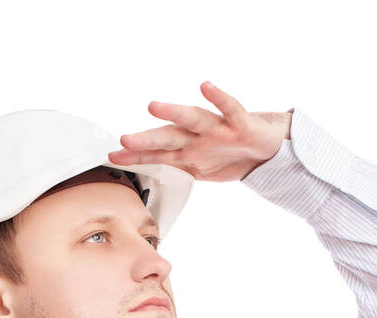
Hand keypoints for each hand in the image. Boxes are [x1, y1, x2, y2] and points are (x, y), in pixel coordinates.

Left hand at [107, 80, 292, 181]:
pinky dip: (218, 97)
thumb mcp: (198, 168)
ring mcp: (218, 129)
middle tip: (124, 140)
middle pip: (169, 137)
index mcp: (188, 149)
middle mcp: (198, 136)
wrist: (264, 150)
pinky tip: (206, 86)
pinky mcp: (240, 124)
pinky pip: (228, 108)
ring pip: (193, 119)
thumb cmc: (230, 154)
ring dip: (173, 113)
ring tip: (153, 107)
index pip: (157, 152)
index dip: (135, 156)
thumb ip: (175, 166)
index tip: (112, 156)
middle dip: (146, 140)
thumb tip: (148, 171)